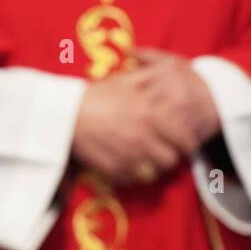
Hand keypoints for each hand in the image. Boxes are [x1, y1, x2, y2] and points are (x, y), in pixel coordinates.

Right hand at [71, 54, 214, 185]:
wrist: (62, 114)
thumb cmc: (95, 95)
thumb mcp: (124, 81)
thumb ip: (151, 77)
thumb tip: (172, 70)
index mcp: (149, 114)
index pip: (185, 137)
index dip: (188, 142)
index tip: (184, 142)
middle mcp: (142, 137)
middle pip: (172, 159)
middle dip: (170, 156)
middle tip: (164, 151)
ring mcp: (128, 155)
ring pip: (155, 172)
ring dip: (153, 167)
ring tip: (147, 158)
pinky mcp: (113, 169)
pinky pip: (134, 179)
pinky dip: (134, 174)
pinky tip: (128, 163)